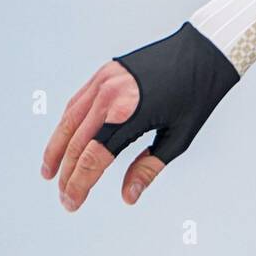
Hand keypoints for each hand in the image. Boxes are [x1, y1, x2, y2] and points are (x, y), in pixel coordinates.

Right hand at [40, 22, 239, 211]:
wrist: (204, 51)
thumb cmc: (197, 96)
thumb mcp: (179, 137)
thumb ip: (150, 167)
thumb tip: (127, 197)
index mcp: (130, 115)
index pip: (94, 158)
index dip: (79, 184)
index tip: (72, 204)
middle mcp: (110, 97)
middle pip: (77, 143)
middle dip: (67, 174)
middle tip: (64, 198)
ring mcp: (103, 81)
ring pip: (69, 121)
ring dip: (57, 150)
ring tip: (51, 173)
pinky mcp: (104, 73)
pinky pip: (77, 103)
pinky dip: (67, 125)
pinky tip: (64, 141)